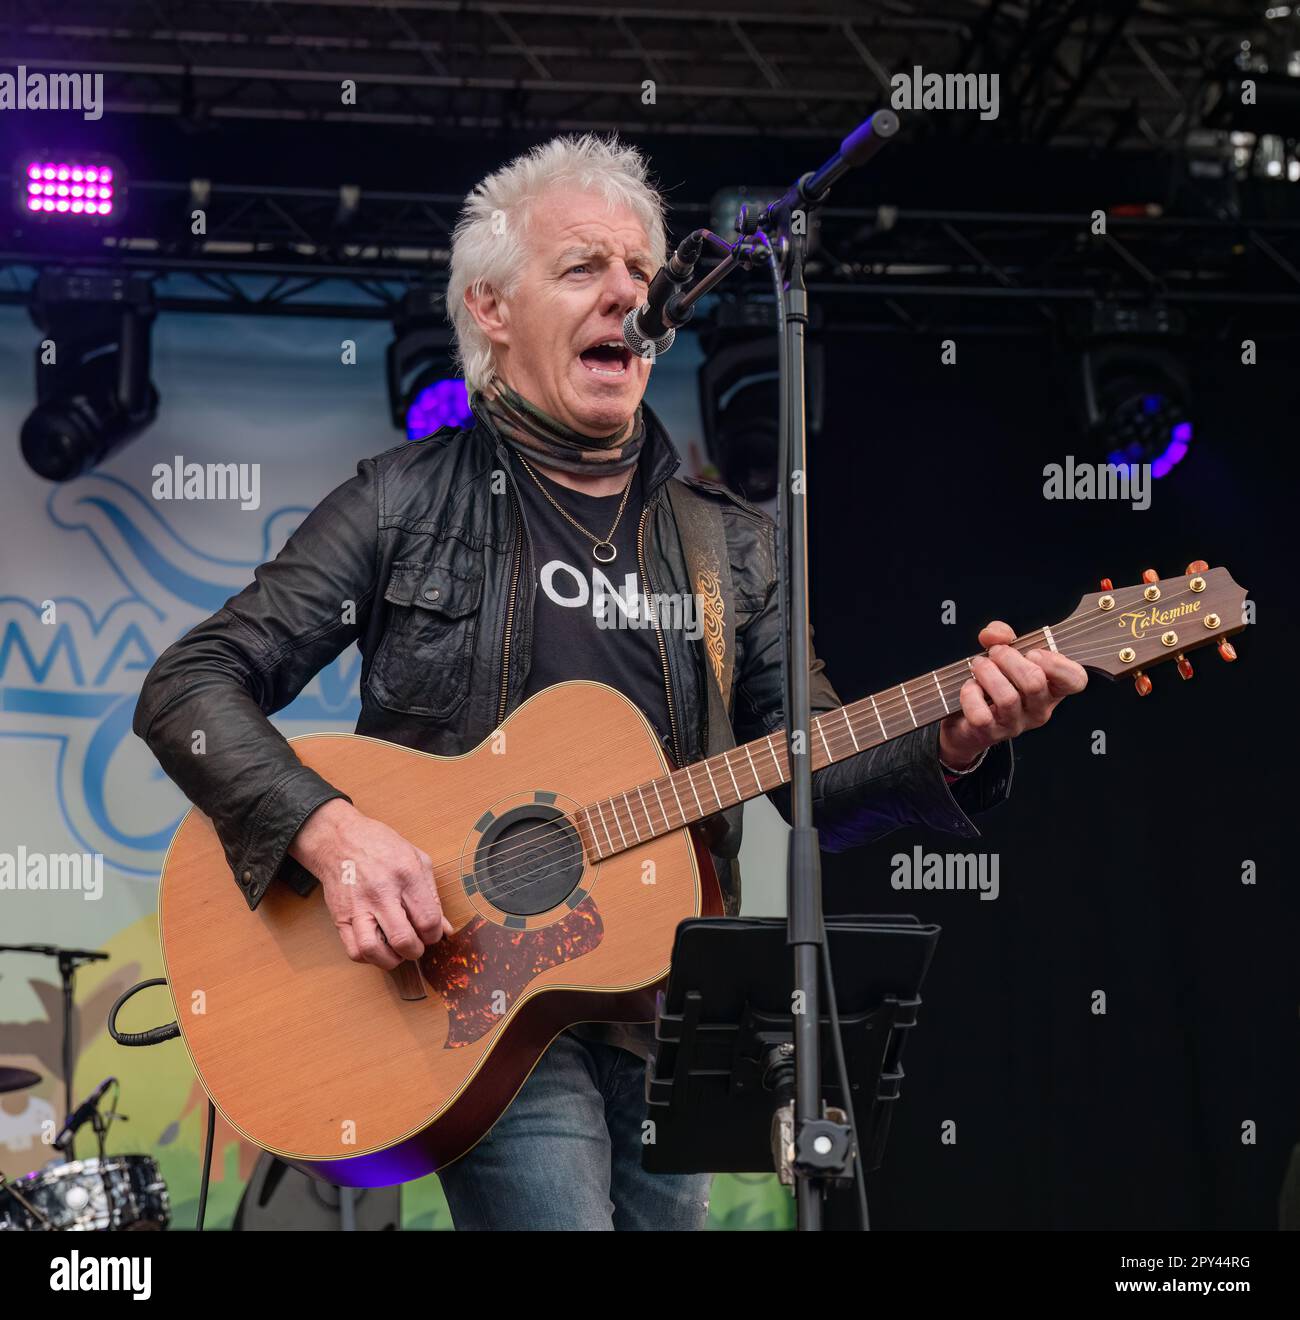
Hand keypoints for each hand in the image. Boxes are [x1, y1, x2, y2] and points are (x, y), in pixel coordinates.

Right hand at [288, 798, 452, 968]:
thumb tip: (445, 928)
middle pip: (403, 939)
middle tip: (416, 945)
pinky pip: (354, 950)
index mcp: (406, 875)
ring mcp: (358, 907)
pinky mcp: (340, 918)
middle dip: (416, 951)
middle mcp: (381, 892)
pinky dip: (369, 958)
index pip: (428, 919)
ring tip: (397, 950)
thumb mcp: (417, 860)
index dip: (435, 934)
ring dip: (391, 960)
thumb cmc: (381, 847)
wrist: (339, 840)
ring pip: (374, 950)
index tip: (431, 933)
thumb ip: (433, 896)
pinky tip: (378, 947)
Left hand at [938, 620, 1087, 769]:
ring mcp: (1016, 724)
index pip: (1075, 680)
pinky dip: (970, 695)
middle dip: (1009, 658)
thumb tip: (996, 634)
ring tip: (978, 665)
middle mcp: (1038, 709)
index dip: (1056, 663)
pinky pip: (981, 714)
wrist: (965, 718)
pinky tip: (971, 688)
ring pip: (1007, 698)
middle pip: (1035, 682)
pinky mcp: (991, 733)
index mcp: (1051, 688)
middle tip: (995, 653)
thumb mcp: (1002, 653)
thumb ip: (1001, 634)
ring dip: (987, 673)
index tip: (1033, 652)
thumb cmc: (993, 682)